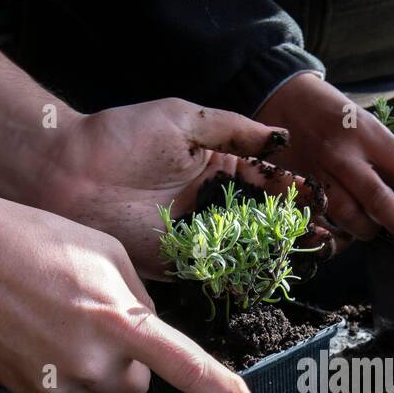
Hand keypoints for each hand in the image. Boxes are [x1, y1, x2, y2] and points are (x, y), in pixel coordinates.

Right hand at [0, 200, 252, 392]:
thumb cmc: (36, 240)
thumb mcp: (106, 253)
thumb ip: (138, 299)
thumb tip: (149, 332)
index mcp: (118, 320)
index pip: (182, 364)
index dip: (217, 387)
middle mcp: (90, 359)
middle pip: (137, 385)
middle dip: (129, 362)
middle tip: (98, 321)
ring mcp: (55, 380)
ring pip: (98, 389)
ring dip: (92, 365)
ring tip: (57, 317)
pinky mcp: (25, 391)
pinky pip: (62, 390)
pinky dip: (57, 367)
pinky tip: (33, 329)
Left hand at [35, 98, 326, 278]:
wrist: (66, 174)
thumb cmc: (119, 137)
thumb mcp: (182, 118)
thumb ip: (232, 129)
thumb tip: (280, 136)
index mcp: (215, 165)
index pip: (265, 179)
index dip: (293, 187)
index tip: (320, 194)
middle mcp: (210, 202)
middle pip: (263, 216)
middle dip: (295, 223)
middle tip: (327, 230)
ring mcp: (197, 233)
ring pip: (248, 244)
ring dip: (278, 249)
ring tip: (311, 252)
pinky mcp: (178, 260)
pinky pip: (218, 269)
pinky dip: (244, 274)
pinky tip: (270, 274)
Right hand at [254, 72, 393, 240]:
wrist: (280, 95)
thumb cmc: (333, 113)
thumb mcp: (366, 123)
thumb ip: (386, 158)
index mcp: (371, 134)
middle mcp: (346, 155)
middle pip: (382, 203)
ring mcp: (320, 173)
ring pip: (351, 219)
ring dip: (369, 230)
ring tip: (374, 226)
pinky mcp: (297, 187)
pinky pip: (323, 222)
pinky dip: (338, 232)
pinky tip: (344, 227)